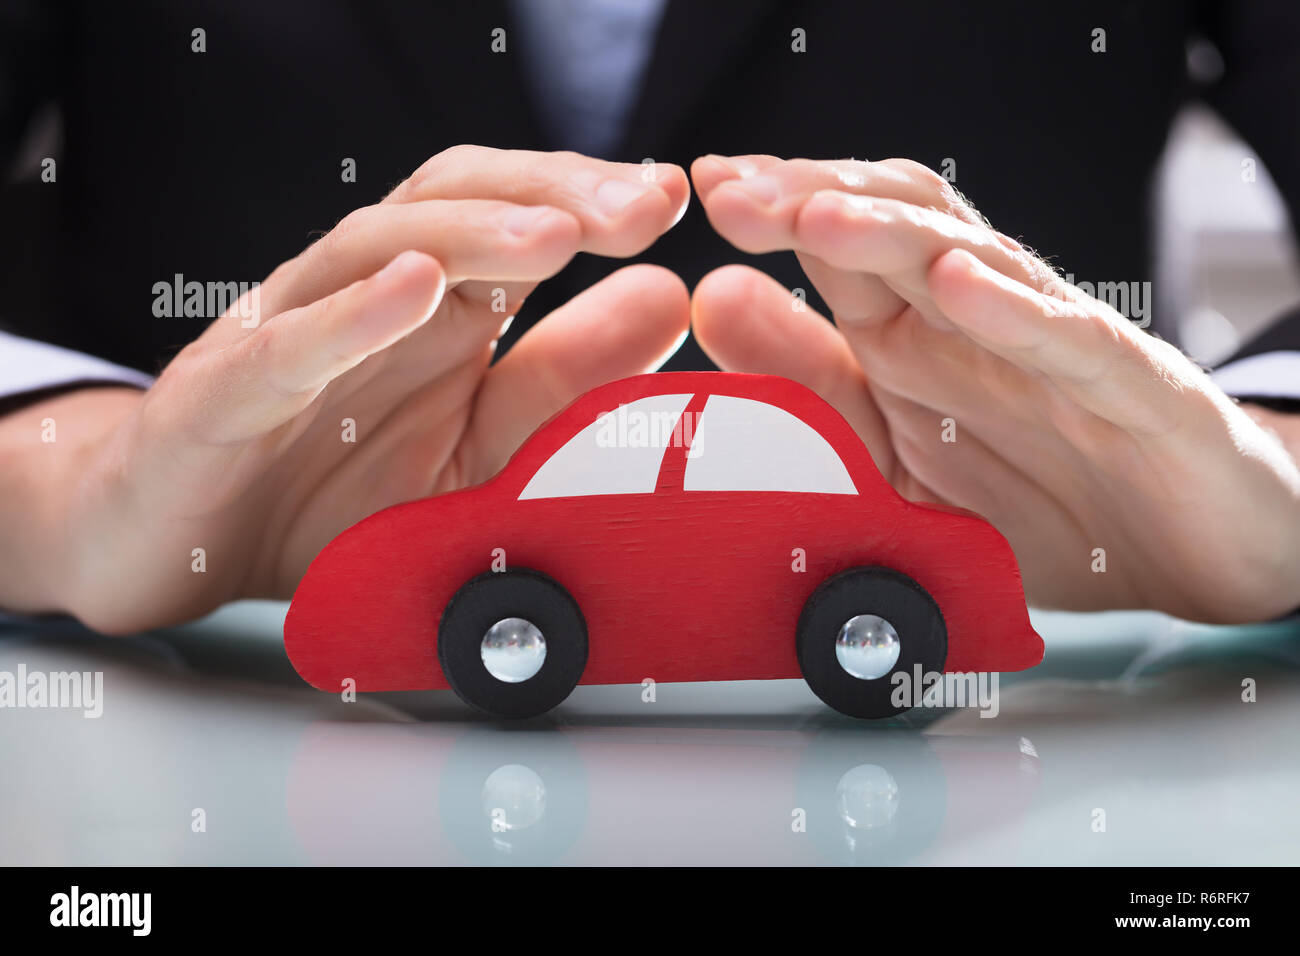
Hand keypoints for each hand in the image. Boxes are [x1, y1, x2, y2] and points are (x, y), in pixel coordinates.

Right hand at [1, 147, 689, 631]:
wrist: (177, 550)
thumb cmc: (331, 495)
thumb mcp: (478, 449)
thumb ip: (565, 382)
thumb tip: (666, 299)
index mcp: (430, 308)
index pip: (513, 216)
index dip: (592, 196)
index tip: (672, 197)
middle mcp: (361, 299)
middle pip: (453, 202)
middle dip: (551, 191)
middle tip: (638, 201)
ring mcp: (285, 335)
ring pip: (371, 248)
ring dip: (468, 234)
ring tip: (556, 234)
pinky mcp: (218, 395)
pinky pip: (284, 346)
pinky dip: (349, 315)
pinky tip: (414, 288)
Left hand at [689, 154, 1299, 621]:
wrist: (1193, 551)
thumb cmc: (1045, 496)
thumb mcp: (895, 454)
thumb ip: (809, 382)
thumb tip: (714, 301)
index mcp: (918, 333)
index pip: (840, 242)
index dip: (776, 206)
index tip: (709, 189)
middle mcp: (981, 321)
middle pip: (895, 229)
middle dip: (811, 200)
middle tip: (735, 192)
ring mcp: (1056, 346)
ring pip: (975, 262)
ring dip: (891, 235)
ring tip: (816, 216)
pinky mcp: (1135, 388)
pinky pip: (1073, 340)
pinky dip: (1014, 311)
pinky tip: (958, 283)